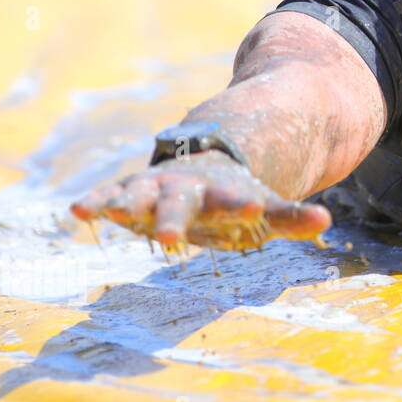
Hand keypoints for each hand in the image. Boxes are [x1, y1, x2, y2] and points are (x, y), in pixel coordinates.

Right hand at [70, 151, 331, 251]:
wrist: (205, 162)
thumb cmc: (236, 198)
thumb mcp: (265, 207)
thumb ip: (291, 216)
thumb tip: (325, 221)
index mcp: (225, 193)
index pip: (236, 200)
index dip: (243, 205)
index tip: (254, 210)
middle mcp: (187, 187)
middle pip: (181, 203)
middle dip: (175, 219)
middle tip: (172, 239)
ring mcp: (156, 188)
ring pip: (140, 195)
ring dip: (127, 204)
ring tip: (116, 213)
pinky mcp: (130, 193)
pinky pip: (109, 196)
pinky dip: (95, 202)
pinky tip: (76, 211)